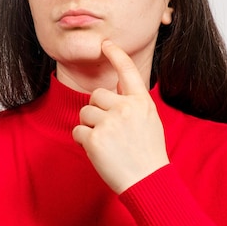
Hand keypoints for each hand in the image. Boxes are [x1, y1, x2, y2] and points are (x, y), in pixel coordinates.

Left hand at [72, 40, 168, 193]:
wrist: (148, 181)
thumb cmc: (148, 153)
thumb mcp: (149, 120)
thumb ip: (133, 102)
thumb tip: (118, 85)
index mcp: (141, 102)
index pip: (127, 71)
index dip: (115, 54)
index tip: (105, 43)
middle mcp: (126, 108)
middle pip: (96, 95)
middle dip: (96, 110)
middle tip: (108, 130)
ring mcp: (110, 123)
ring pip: (85, 112)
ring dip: (89, 126)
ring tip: (105, 143)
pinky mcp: (95, 139)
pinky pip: (77, 131)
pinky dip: (82, 141)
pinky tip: (97, 151)